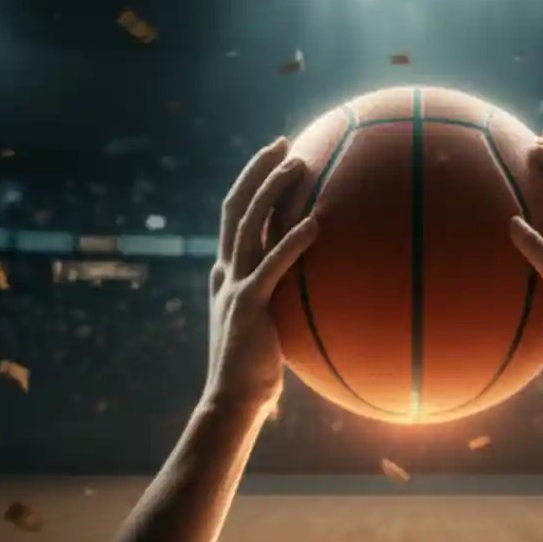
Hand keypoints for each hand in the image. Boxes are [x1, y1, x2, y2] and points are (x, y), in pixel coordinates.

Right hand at [204, 137, 317, 408]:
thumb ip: (282, 299)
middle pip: (237, 207)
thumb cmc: (257, 368)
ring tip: (299, 165)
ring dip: (273, 191)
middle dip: (258, 170)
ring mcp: (235, 286)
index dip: (252, 182)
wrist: (232, 399)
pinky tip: (316, 225)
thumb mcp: (269, 324)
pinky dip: (292, 242)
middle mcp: (226, 272)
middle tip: (283, 142)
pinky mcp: (249, 306)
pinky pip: (273, 265)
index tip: (276, 156)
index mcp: (227, 273)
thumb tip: (315, 287)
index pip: (235, 216)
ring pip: (250, 225)